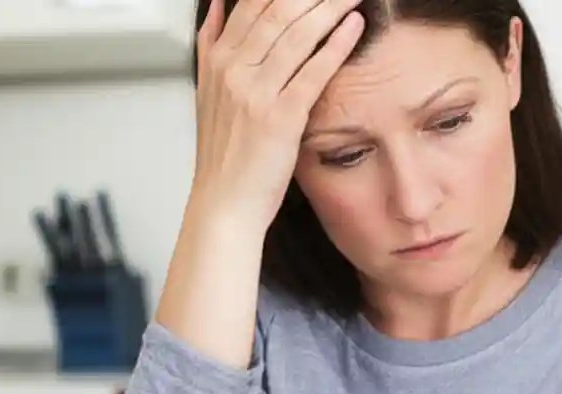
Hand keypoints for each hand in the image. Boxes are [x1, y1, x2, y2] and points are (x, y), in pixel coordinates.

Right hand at [190, 0, 364, 232]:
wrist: (223, 205)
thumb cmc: (224, 156)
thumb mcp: (207, 94)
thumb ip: (212, 46)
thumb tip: (215, 6)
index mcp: (217, 60)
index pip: (250, 2)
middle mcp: (232, 69)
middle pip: (277, 8)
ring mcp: (255, 92)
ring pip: (296, 33)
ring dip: (329, 5)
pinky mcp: (279, 118)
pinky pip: (312, 71)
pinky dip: (336, 44)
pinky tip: (354, 24)